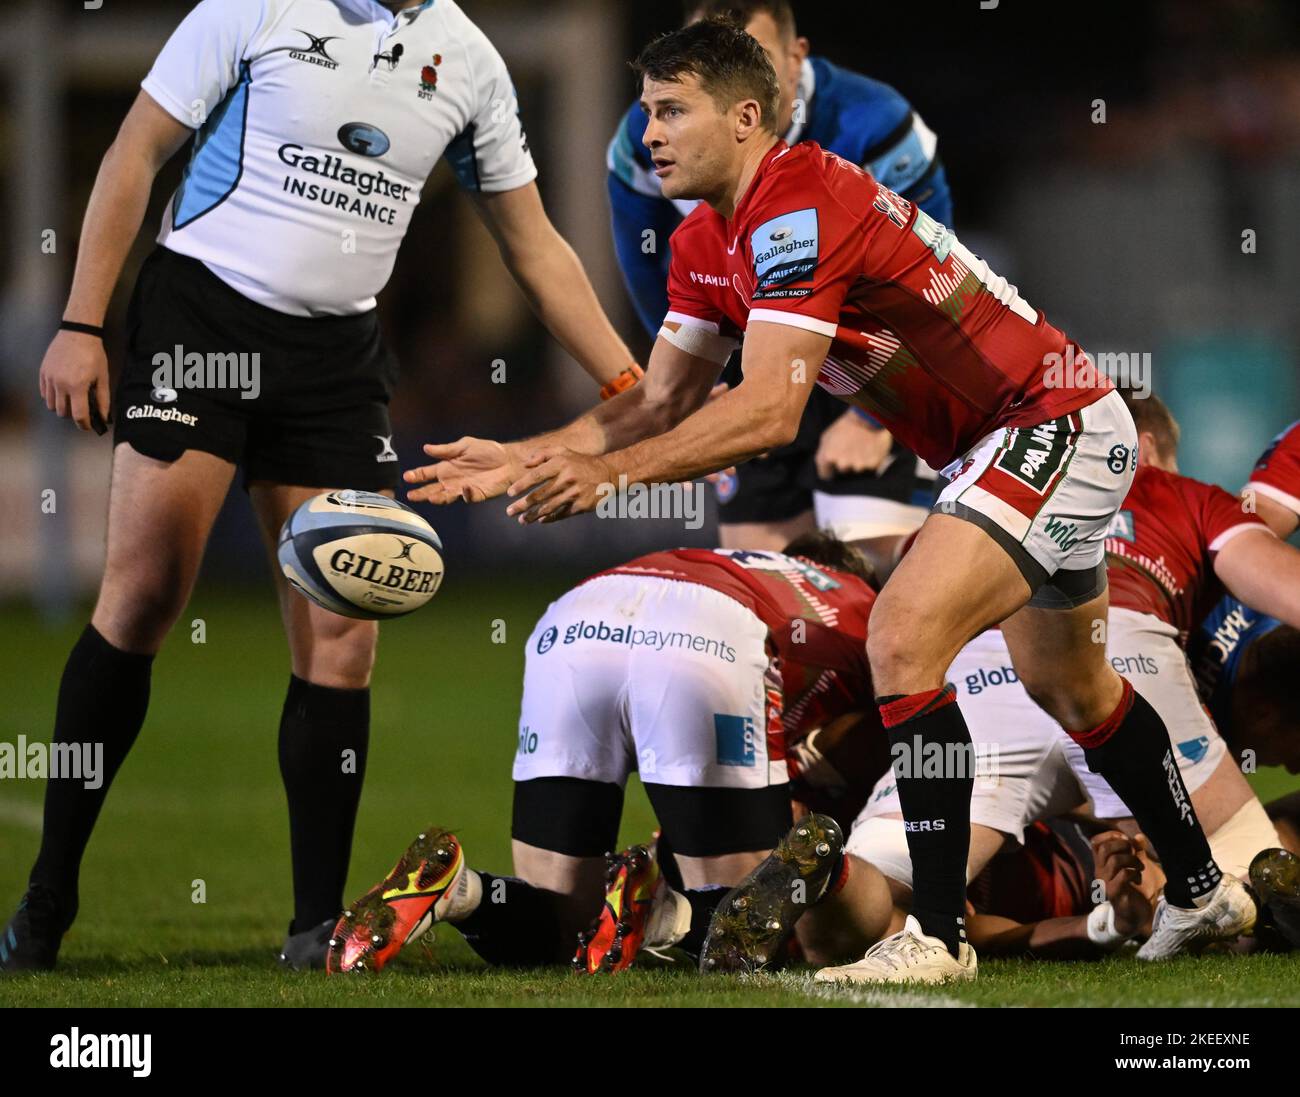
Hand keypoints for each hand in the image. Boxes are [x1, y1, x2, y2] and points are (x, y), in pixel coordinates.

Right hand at [39, 330, 109, 431]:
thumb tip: (104, 417)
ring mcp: (49, 378)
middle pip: (62, 412)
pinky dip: (52, 397)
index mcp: (78, 386)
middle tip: (82, 412)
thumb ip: (103, 399)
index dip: (84, 425)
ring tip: (71, 402)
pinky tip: (62, 393)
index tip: (89, 426)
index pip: (78, 415)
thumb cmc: (94, 355)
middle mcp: (60, 384)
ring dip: (61, 407)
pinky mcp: (43, 372)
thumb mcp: (103, 377)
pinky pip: (44, 393)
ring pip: (51, 405)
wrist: (78, 333)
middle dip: (73, 416)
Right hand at [404, 437, 521, 503]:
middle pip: (432, 488)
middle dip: (421, 492)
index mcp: (446, 467)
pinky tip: (462, 489)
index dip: (417, 475)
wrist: (508, 460)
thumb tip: (426, 448)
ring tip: (431, 497)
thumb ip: (446, 449)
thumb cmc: (487, 451)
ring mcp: (462, 489)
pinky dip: (465, 494)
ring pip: (446, 496)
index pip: (427, 473)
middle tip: (411, 495)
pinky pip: (467, 496)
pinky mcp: (476, 494)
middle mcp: (451, 480)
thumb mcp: (465, 445)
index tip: (407, 476)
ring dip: (438, 498)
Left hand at [505, 447, 613, 523]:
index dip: (521, 485)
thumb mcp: (563, 451)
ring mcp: (575, 494)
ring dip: (533, 516)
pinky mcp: (581, 506)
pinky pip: (561, 514)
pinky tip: (540, 521)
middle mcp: (567, 479)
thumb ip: (542, 454)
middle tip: (509, 512)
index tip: (509, 493)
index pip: (537, 476)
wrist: (607, 474)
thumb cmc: (580, 462)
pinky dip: (549, 518)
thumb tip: (524, 464)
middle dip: (522, 505)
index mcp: (561, 464)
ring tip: (521, 520)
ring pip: (549, 508)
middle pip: (540, 495)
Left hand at [814, 411, 893, 479]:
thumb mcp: (827, 437)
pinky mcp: (872, 465)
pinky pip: (870, 466)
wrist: (869, 417)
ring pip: (856, 468)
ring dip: (858, 461)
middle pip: (842, 470)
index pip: (825, 474)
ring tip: (861, 447)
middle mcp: (842, 463)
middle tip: (850, 449)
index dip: (828, 472)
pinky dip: (871, 460)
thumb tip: (826, 465)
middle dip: (845, 462)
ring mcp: (858, 465)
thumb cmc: (846, 425)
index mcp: (828, 456)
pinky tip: (870, 448)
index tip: (831, 470)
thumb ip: (824, 453)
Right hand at [1091, 830, 1154, 936]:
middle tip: (1135, 853)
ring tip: (1140, 868)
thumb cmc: (1136, 892)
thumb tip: (1138, 836)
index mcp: (1102, 864)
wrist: (1134, 917)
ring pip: (1114, 860)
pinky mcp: (1114, 893)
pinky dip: (1134, 873)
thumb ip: (1137, 852)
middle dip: (1123, 846)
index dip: (1110, 835)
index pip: (1096, 842)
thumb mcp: (1136, 867)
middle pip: (1104, 848)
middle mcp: (1100, 871)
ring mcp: (1105, 882)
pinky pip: (1123, 875)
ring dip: (1132, 860)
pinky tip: (1138, 879)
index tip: (1126, 840)